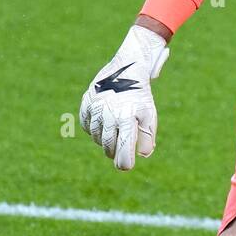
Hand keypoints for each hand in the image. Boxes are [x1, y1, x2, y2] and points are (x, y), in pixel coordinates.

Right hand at [78, 24, 169, 170]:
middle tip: (121, 152)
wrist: (128, 69)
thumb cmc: (140, 97)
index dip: (124, 163)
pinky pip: (86, 125)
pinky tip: (102, 125)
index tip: (126, 166)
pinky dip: (93, 129)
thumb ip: (147, 138)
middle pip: (108, 147)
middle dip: (115, 152)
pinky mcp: (86, 103)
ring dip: (104, 140)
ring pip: (96, 137)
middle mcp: (108, 115)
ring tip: (114, 133)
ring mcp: (95, 108)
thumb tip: (141, 155)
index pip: (122, 150)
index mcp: (127, 119)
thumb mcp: (149, 117)